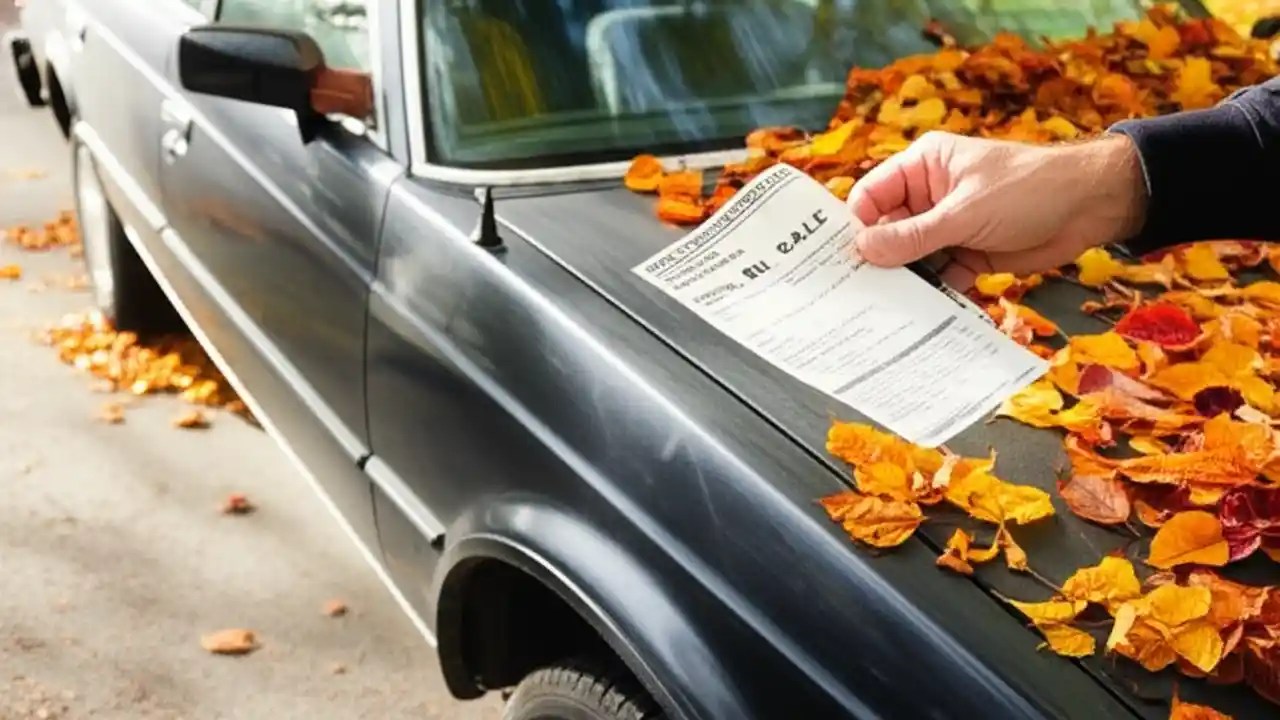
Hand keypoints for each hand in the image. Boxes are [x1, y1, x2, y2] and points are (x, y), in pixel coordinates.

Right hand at [846, 131, 1147, 288]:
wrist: (1091, 206)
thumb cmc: (1028, 188)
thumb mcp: (964, 213)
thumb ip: (913, 236)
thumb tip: (863, 249)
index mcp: (922, 167)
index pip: (872, 196)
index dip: (858, 226)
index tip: (847, 260)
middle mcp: (929, 196)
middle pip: (888, 231)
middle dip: (879, 259)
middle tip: (861, 293)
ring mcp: (948, 227)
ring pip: (911, 258)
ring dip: (906, 280)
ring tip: (889, 309)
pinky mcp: (967, 254)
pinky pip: (939, 276)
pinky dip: (934, 293)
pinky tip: (924, 314)